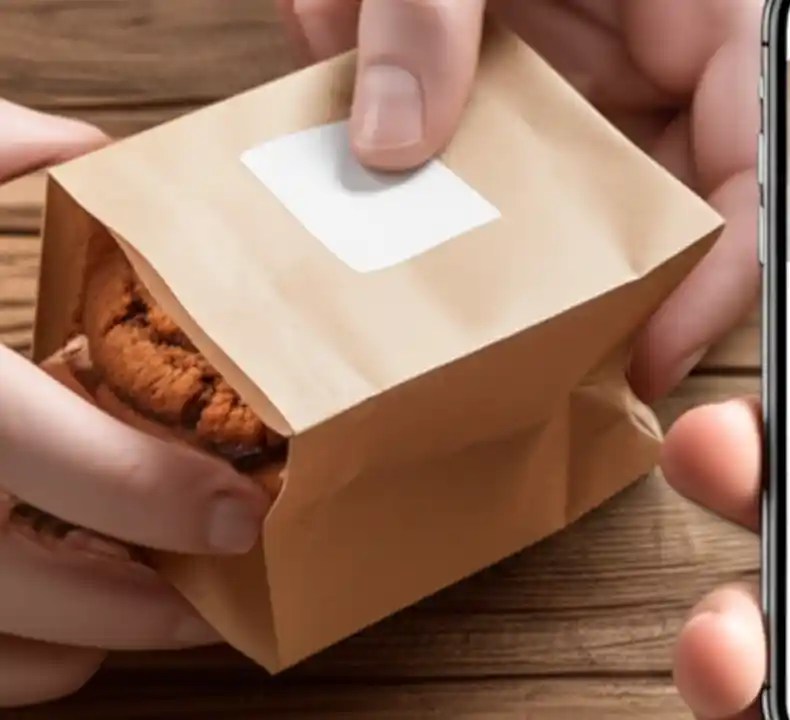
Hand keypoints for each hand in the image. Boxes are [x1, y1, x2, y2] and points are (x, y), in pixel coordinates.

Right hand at [0, 101, 271, 707]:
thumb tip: (80, 141)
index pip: (41, 452)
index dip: (154, 494)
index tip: (243, 510)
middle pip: (22, 585)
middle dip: (143, 603)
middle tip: (225, 587)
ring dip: (78, 647)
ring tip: (155, 611)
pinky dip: (8, 670)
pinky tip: (54, 632)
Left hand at [277, 0, 761, 399]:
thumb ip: (427, 7)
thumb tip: (390, 142)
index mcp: (708, 13)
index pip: (752, 169)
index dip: (715, 276)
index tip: (648, 356)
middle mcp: (657, 53)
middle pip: (657, 203)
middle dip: (580, 276)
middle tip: (504, 354)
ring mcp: (589, 63)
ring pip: (563, 184)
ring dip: (480, 216)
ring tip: (408, 266)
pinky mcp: (521, 64)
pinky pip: (493, 140)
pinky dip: (427, 156)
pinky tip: (360, 161)